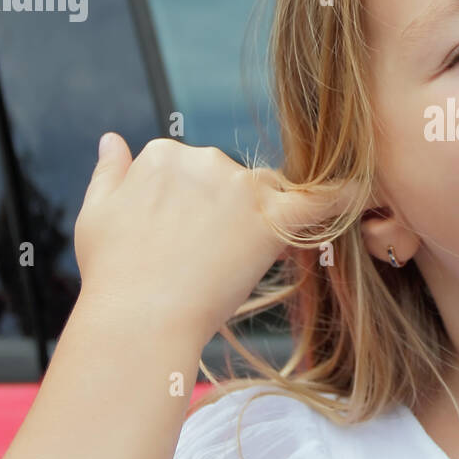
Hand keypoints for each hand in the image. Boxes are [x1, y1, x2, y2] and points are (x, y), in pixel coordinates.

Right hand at [73, 134, 359, 350]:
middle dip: (223, 213)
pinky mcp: (269, 219)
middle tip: (201, 260)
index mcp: (163, 153)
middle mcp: (203, 158)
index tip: (179, 238)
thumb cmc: (114, 275)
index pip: (192, 168)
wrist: (139, 319)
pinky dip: (341, 195)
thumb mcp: (95, 214)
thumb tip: (113, 139)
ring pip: (266, 192)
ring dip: (257, 218)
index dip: (190, 206)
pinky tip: (362, 191)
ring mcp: (238, 187)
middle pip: (231, 179)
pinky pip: (316, 200)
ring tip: (225, 264)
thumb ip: (110, 172)